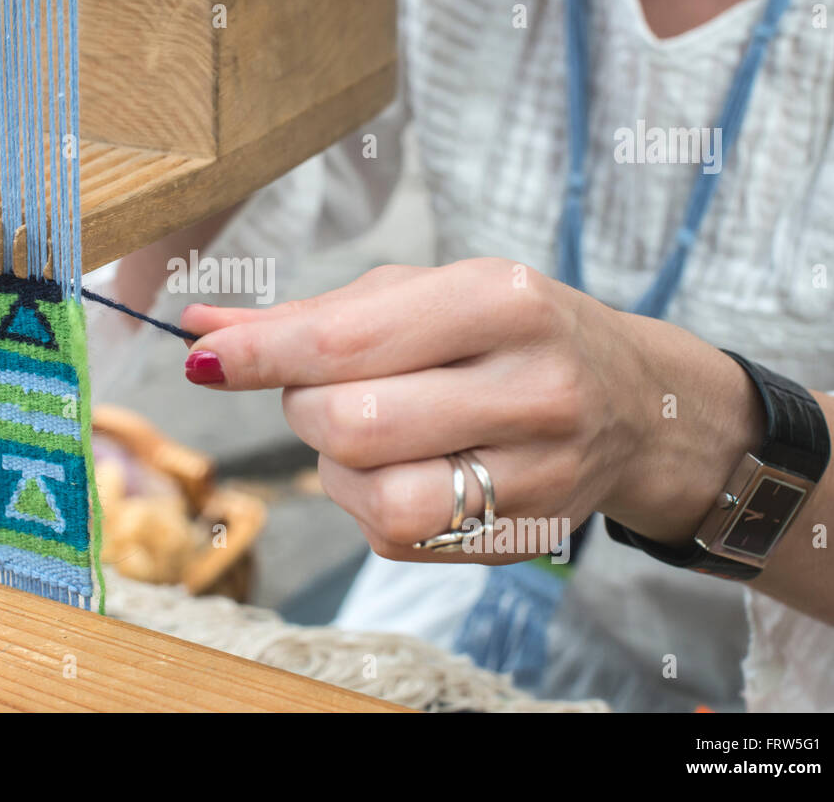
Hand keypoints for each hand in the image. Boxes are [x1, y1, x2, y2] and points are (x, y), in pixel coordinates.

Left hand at [180, 260, 763, 563]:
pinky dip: (367, 503)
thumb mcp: (424, 295)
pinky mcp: (522, 534)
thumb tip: (201, 332)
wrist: (632, 402)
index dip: (258, 356)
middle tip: (321, 388)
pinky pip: (397, 538)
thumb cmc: (507, 333)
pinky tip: (398, 467)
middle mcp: (532, 384)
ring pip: (375, 498)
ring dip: (335, 467)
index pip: (346, 341)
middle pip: (351, 425)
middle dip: (304, 408)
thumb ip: (310, 316)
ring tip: (361, 432)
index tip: (203, 361)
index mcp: (501, 300)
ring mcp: (538, 470)